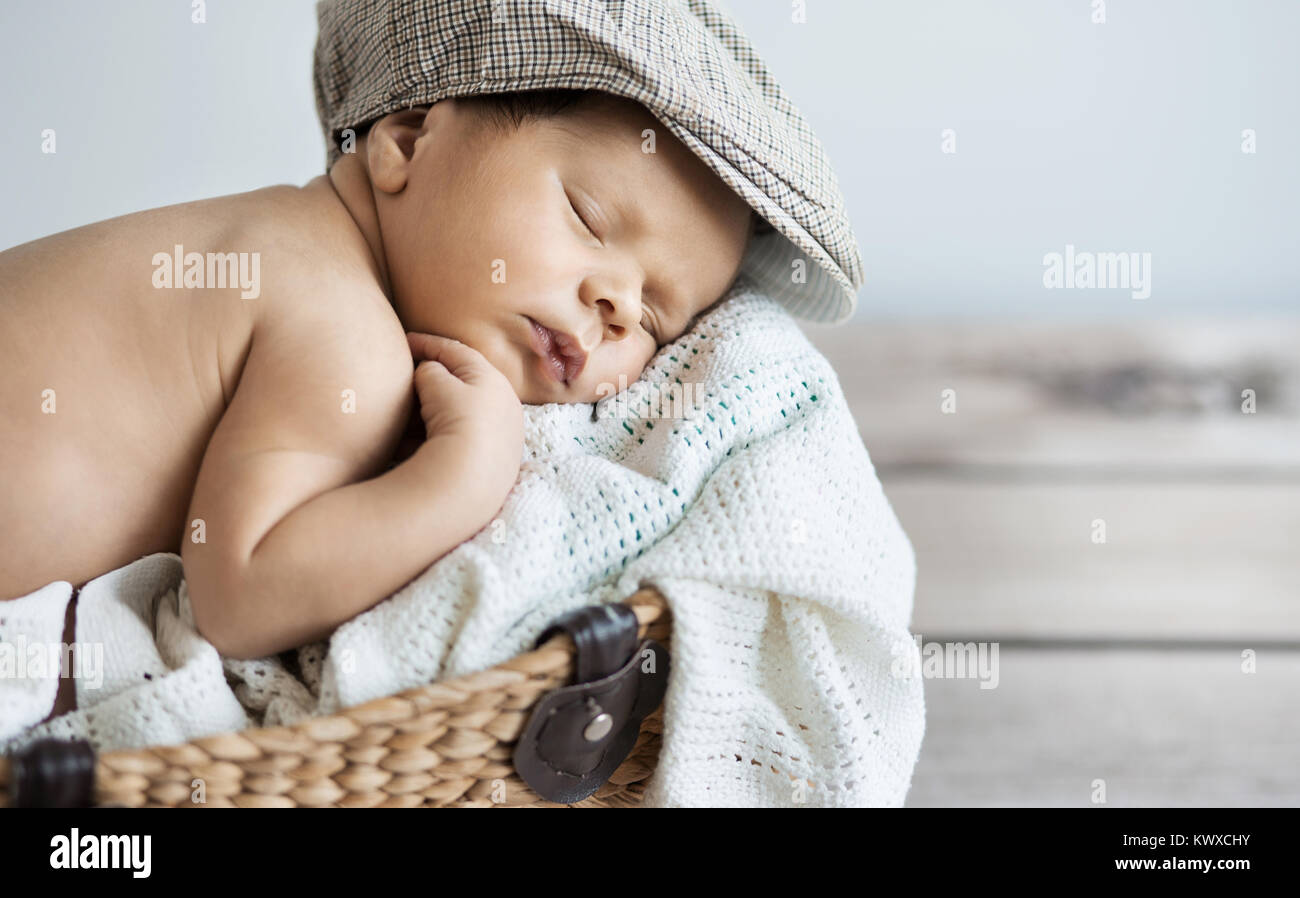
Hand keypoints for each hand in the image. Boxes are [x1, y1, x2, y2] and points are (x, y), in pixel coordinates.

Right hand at [406, 332, 523, 494]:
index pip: (458, 352)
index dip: (428, 343)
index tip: (404, 340)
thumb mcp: (437, 384)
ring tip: (400, 418)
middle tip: (403, 380)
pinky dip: (431, 440)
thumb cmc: (457, 422)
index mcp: (494, 380)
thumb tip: (429, 373)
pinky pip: (455, 443)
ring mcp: (498, 438)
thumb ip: (431, 370)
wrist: (470, 483)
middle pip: (460, 386)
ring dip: (426, 415)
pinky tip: (406, 446)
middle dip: (429, 382)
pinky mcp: (489, 465)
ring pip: (455, 417)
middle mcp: (503, 407)